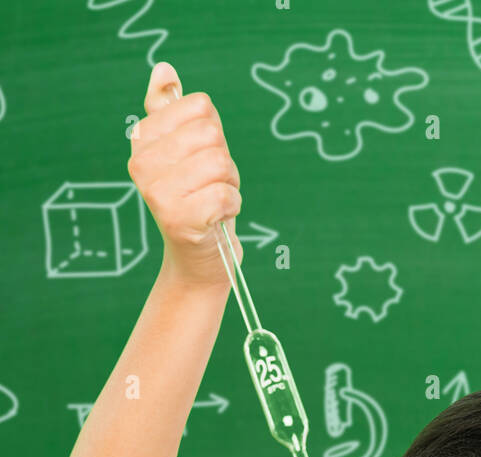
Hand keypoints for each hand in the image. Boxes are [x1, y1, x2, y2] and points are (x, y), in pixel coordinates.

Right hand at [128, 61, 242, 288]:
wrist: (198, 256)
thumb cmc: (197, 196)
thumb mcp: (188, 148)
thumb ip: (173, 109)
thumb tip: (164, 69)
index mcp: (142, 139)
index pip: (200, 107)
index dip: (214, 132)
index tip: (200, 158)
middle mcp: (141, 164)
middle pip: (211, 134)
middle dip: (224, 160)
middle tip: (210, 184)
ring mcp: (157, 192)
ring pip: (219, 163)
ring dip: (229, 184)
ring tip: (213, 200)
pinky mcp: (178, 219)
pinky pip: (225, 194)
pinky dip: (232, 206)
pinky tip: (216, 218)